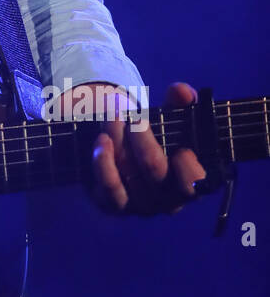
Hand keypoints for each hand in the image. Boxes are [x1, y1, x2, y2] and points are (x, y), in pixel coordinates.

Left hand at [80, 81, 207, 215]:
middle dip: (143, 140)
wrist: (127, 155)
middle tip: (135, 118)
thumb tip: (183, 92)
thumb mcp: (172, 120)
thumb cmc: (160, 138)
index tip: (182, 149)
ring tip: (115, 118)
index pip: (195, 185)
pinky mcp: (112, 204)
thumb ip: (180, 104)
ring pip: (128, 174)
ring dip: (119, 140)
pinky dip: (103, 163)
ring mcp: (139, 205)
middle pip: (154, 171)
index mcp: (188, 182)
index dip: (189, 170)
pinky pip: (108, 188)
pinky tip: (102, 141)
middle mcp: (165, 199)